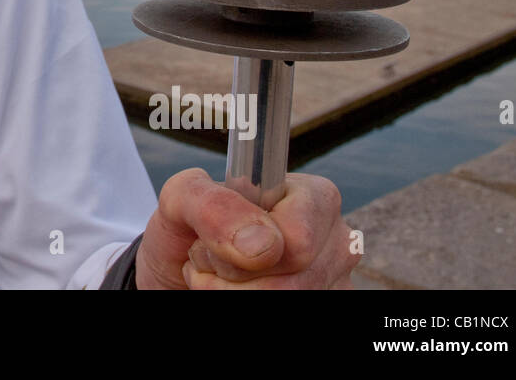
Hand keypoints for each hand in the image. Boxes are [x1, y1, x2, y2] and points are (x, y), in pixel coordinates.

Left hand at [134, 167, 358, 288]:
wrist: (178, 266)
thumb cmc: (189, 227)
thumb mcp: (182, 199)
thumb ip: (213, 204)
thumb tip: (263, 244)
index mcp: (315, 197)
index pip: (296, 240)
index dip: (243, 250)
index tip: (215, 242)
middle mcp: (336, 240)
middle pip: (292, 282)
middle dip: (232, 276)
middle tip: (210, 260)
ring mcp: (334, 280)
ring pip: (287, 301)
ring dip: (233, 294)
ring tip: (218, 276)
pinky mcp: (327, 301)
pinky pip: (282, 317)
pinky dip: (242, 305)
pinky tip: (237, 290)